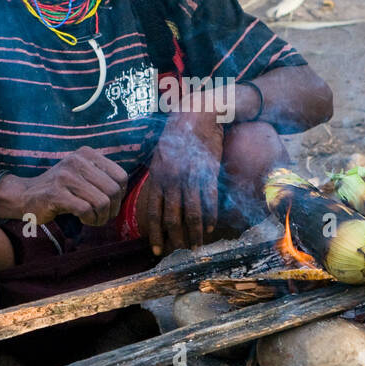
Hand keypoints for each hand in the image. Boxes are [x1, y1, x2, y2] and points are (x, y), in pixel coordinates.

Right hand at [12, 147, 127, 227]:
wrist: (25, 195)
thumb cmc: (60, 189)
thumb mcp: (81, 174)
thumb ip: (101, 177)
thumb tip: (124, 191)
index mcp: (86, 153)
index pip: (121, 176)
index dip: (120, 195)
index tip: (110, 204)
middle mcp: (77, 160)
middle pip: (113, 190)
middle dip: (112, 210)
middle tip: (102, 217)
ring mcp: (65, 176)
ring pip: (101, 202)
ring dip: (101, 217)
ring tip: (93, 219)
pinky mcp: (56, 193)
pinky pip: (85, 210)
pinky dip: (89, 219)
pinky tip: (83, 219)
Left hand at [147, 111, 223, 254]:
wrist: (198, 113)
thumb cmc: (178, 134)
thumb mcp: (161, 154)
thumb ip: (158, 177)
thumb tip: (156, 198)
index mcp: (157, 176)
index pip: (153, 211)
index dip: (155, 232)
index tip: (157, 249)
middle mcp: (172, 179)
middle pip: (172, 217)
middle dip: (175, 238)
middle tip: (179, 252)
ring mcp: (190, 176)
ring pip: (192, 213)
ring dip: (194, 233)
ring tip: (197, 245)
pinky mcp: (208, 172)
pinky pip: (209, 200)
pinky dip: (210, 217)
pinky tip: (210, 228)